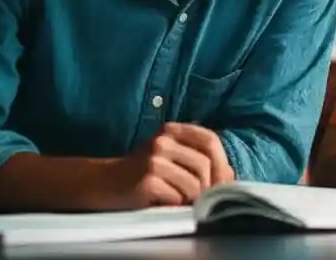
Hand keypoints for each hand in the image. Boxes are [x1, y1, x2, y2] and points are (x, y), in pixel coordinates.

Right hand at [86, 123, 234, 208]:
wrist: (104, 183)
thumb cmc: (144, 172)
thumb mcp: (171, 157)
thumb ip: (199, 160)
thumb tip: (231, 175)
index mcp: (171, 130)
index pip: (210, 140)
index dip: (221, 161)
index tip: (222, 180)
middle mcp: (162, 141)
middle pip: (204, 164)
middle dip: (208, 185)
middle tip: (201, 197)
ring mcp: (154, 160)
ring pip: (194, 183)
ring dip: (191, 198)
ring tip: (180, 199)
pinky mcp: (147, 180)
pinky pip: (177, 197)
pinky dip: (176, 204)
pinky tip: (164, 202)